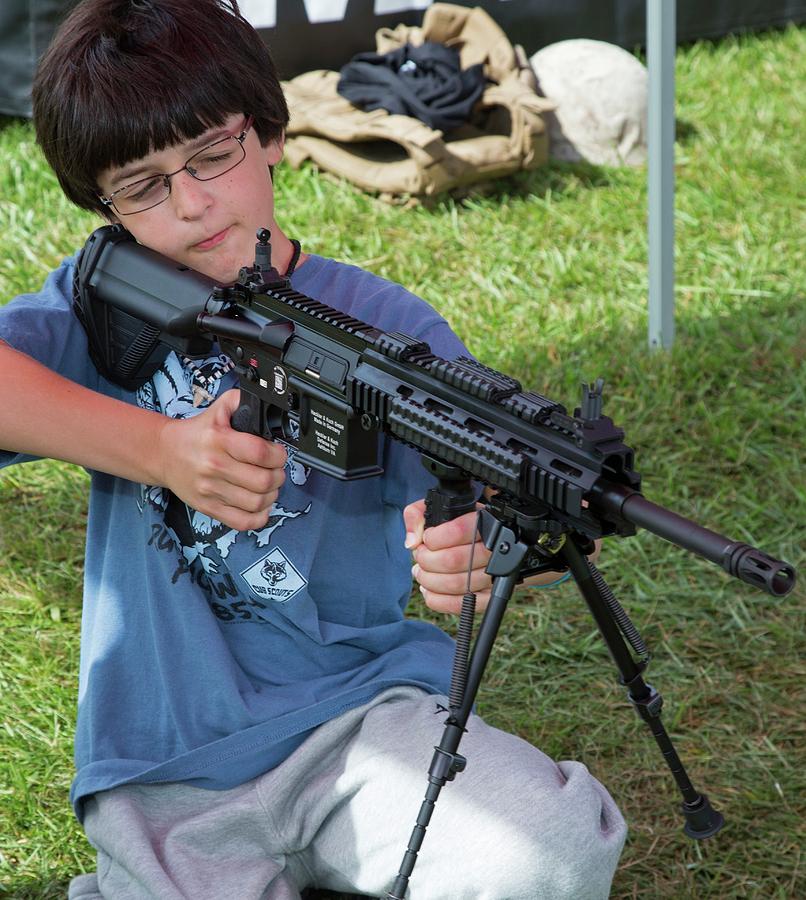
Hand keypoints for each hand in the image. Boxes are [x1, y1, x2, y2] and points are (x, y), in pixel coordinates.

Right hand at [157, 389, 286, 530]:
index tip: (279, 454)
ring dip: (272, 495)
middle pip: (263, 481)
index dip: (278, 455)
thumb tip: (264, 400)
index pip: (259, 453)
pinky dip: (259, 517)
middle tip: (276, 470)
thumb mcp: (218, 410)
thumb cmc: (195, 434)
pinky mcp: (208, 508)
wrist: (164, 453)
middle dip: (278, 476)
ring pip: (257, 503)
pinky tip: (260, 505)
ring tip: (269, 487)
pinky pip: (242, 522)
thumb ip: (240, 401)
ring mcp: (211, 491)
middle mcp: (214, 467)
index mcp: (219, 441)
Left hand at [403, 500, 491, 613]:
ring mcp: (494, 575)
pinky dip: (438, 600)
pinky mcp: (487, 596)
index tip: (426, 538)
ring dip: (429, 580)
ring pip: (457, 584)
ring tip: (420, 572)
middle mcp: (493, 548)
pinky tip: (428, 589)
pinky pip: (462, 605)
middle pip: (454, 560)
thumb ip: (417, 515)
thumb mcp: (436, 508)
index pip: (459, 530)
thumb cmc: (453, 525)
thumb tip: (412, 541)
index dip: (434, 538)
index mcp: (483, 521)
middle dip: (427, 561)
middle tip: (420, 556)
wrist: (479, 540)